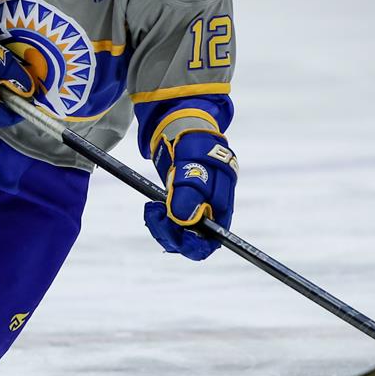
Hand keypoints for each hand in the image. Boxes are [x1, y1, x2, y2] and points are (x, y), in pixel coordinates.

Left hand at [146, 130, 237, 259]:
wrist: (184, 131)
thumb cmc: (194, 146)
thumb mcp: (191, 168)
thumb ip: (189, 194)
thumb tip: (184, 222)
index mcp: (222, 205)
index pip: (212, 240)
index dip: (193, 245)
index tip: (173, 236)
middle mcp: (212, 211)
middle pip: (194, 240)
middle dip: (172, 233)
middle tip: (153, 215)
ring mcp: (198, 208)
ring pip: (181, 232)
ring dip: (163, 226)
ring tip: (152, 210)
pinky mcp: (184, 204)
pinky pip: (173, 223)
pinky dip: (162, 220)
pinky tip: (153, 209)